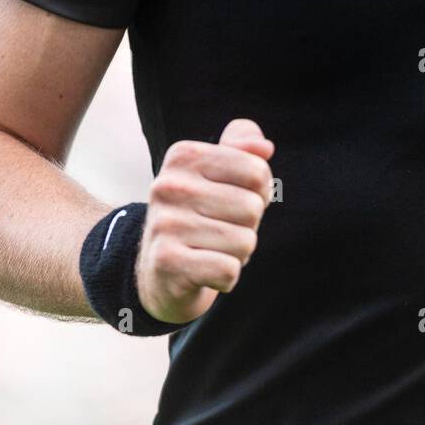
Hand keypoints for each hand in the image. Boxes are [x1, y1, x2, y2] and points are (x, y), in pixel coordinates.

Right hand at [135, 118, 274, 323]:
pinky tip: (205, 273)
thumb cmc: (201, 216)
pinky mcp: (167, 261)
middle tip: (220, 231)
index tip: (234, 202)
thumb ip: (243, 148)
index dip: (259, 193)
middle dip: (247, 227)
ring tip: (211, 250)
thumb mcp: (219, 175)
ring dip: (238, 254)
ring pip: (245, 242)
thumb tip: (265, 147)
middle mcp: (169, 185)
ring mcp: (165, 223)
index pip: (257, 171)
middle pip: (253, 208)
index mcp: (184, 156)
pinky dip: (227, 277)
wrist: (159, 274)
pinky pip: (229, 270)